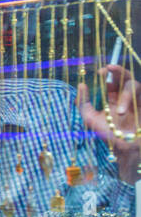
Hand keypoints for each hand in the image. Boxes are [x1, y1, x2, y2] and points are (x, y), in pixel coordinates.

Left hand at [78, 65, 139, 184]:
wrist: (126, 148)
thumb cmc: (108, 134)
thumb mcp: (90, 118)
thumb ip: (83, 102)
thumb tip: (80, 85)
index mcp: (111, 98)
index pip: (109, 81)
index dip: (105, 74)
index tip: (99, 72)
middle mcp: (124, 96)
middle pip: (124, 77)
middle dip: (118, 70)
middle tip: (109, 68)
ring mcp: (136, 100)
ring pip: (133, 85)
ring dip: (126, 95)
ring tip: (120, 112)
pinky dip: (131, 99)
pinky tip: (124, 112)